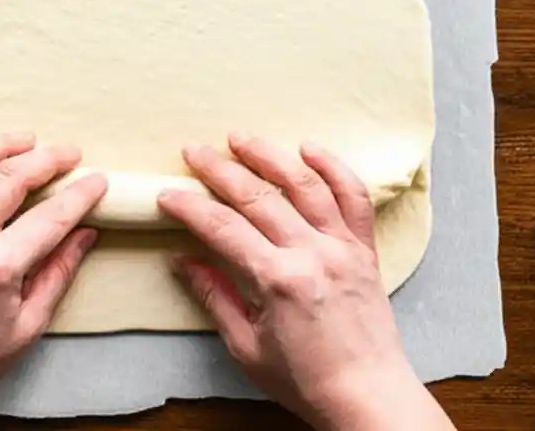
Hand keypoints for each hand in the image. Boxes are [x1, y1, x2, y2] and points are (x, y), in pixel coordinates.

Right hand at [158, 133, 453, 430]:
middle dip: (220, 169)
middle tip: (194, 151)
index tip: (167, 194)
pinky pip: (354, 197)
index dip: (190, 207)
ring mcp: (342, 247)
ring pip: (305, 185)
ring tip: (241, 137)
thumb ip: (215, 297)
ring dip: (270, 155)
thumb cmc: (305, 381)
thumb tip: (182, 261)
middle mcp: (312, 254)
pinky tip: (309, 149)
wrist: (367, 396)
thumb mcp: (245, 346)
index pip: (223, 229)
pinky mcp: (365, 249)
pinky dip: (334, 168)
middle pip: (258, 197)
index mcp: (278, 281)